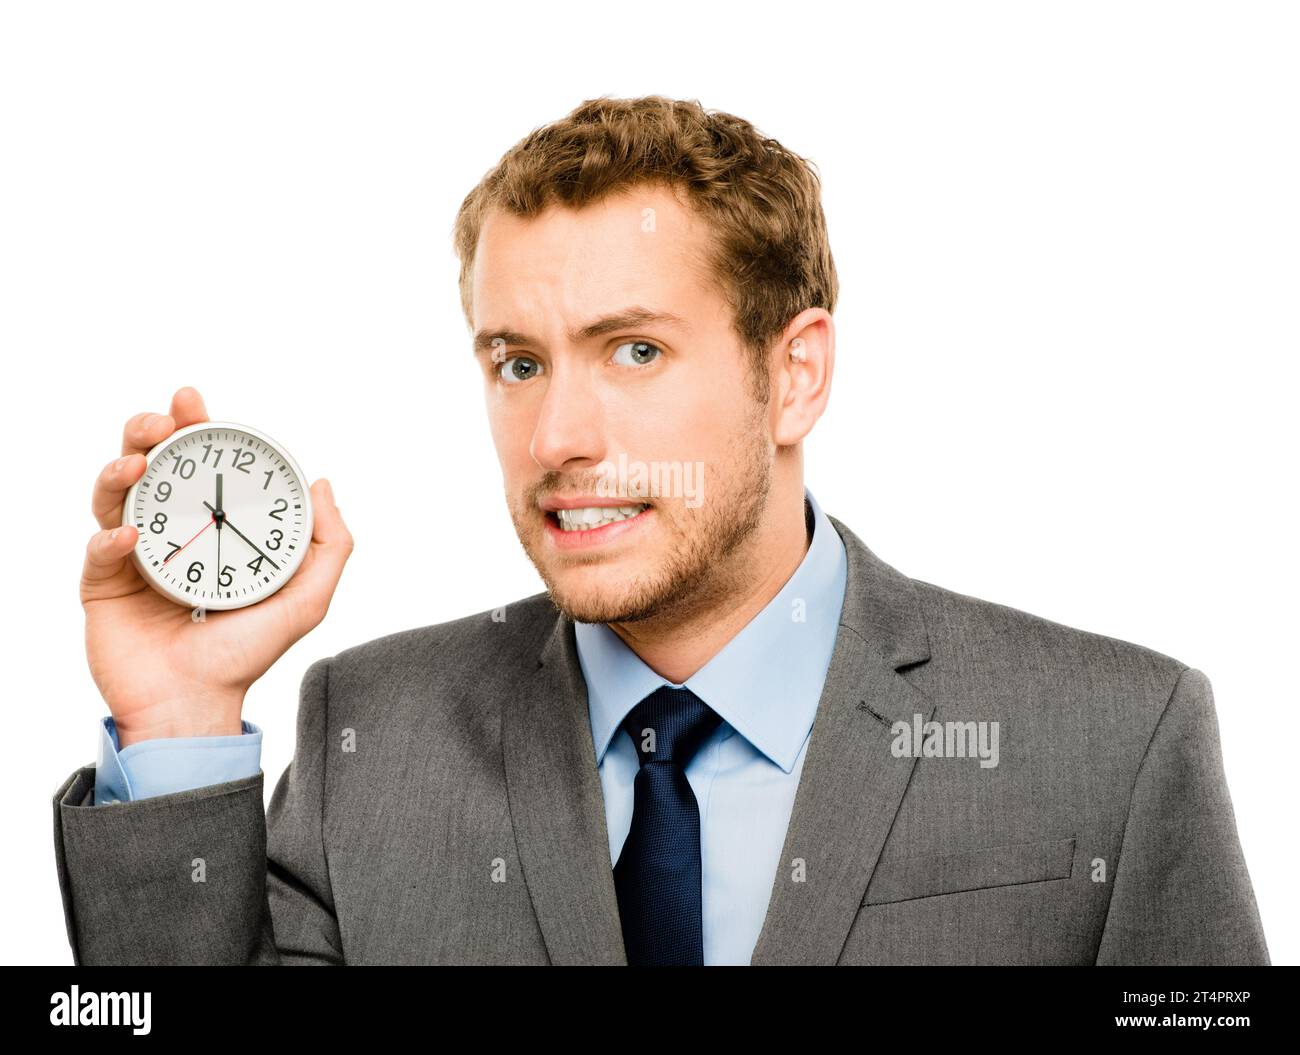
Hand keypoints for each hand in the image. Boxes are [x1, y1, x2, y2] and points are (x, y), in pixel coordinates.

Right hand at [80, 387, 353, 746]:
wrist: (197, 706)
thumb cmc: (247, 654)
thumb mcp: (306, 598)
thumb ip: (328, 544)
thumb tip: (322, 484)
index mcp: (214, 528)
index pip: (201, 464)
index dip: (197, 429)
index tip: (197, 402)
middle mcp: (171, 533)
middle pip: (150, 465)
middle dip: (149, 431)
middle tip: (162, 420)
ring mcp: (133, 557)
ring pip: (113, 495)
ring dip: (120, 470)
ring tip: (138, 463)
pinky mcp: (103, 585)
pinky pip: (98, 551)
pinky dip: (110, 538)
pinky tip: (128, 536)